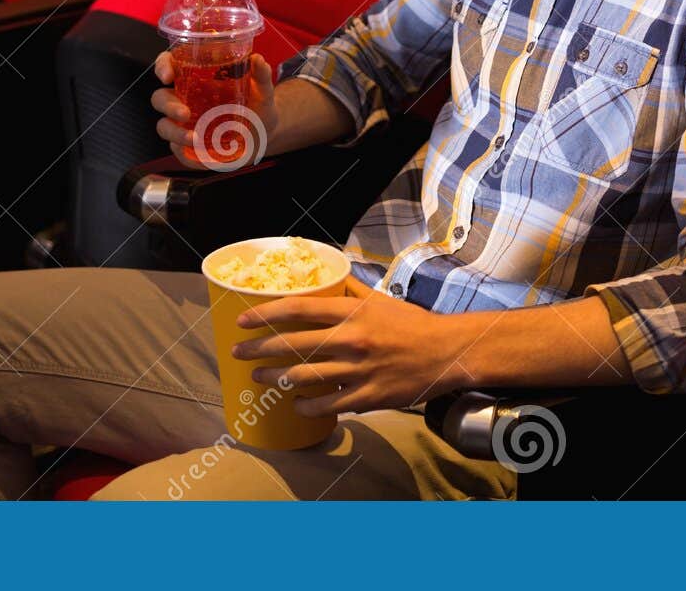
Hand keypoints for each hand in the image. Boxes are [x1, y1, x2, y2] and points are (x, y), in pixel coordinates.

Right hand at [151, 50, 278, 168]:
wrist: (265, 134)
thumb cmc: (257, 106)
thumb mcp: (262, 90)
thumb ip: (260, 75)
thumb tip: (258, 59)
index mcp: (196, 77)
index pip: (169, 64)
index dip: (162, 67)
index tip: (168, 76)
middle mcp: (185, 99)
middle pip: (160, 98)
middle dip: (168, 105)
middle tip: (185, 113)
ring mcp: (184, 124)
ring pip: (164, 126)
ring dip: (174, 132)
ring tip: (194, 139)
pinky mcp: (189, 146)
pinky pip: (177, 151)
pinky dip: (182, 153)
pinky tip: (196, 153)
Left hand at [232, 277, 470, 416]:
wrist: (447, 353)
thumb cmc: (413, 324)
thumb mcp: (380, 299)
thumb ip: (350, 290)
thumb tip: (326, 278)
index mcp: (353, 313)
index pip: (298, 309)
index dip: (265, 314)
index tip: (243, 320)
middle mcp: (351, 341)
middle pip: (292, 345)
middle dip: (259, 349)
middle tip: (238, 352)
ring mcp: (358, 372)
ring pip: (304, 377)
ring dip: (275, 379)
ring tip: (259, 378)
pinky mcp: (368, 397)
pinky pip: (327, 406)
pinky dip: (306, 406)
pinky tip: (296, 403)